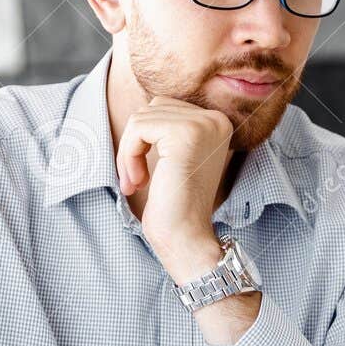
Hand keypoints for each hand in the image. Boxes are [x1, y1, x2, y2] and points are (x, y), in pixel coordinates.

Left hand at [115, 96, 234, 280]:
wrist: (186, 237)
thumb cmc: (174, 205)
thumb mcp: (172, 158)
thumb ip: (165, 131)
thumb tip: (142, 110)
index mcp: (216, 123)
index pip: (163, 108)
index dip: (143, 140)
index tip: (142, 174)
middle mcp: (215, 120)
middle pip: (151, 108)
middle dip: (134, 144)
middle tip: (135, 180)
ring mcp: (203, 125)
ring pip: (141, 118)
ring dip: (128, 152)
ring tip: (136, 181)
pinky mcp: (186, 134)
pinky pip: (139, 127)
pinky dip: (128, 154)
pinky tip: (138, 180)